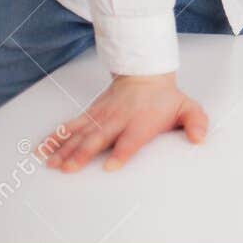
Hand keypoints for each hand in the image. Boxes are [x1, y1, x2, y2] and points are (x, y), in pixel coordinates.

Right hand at [38, 73, 207, 172]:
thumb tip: (200, 137)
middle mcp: (118, 119)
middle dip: (84, 153)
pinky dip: (55, 138)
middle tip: (70, 168)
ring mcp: (101, 116)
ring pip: (81, 133)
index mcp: (142, 121)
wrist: (145, 74)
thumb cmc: (165, 98)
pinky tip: (42, 149)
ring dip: (65, 149)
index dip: (122, 152)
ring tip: (52, 163)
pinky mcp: (90, 114)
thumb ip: (196, 123)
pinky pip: (70, 127)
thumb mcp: (187, 108)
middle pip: (100, 138)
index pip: (132, 139)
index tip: (112, 166)